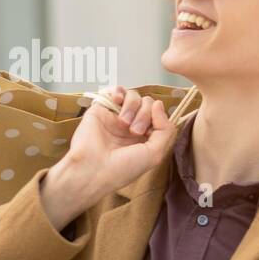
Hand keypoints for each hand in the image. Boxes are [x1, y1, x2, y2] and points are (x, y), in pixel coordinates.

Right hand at [41, 85, 175, 227]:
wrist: (93, 169)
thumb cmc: (123, 168)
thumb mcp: (155, 153)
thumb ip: (165, 129)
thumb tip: (159, 104)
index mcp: (146, 136)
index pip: (159, 116)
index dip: (159, 118)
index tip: (150, 131)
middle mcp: (132, 125)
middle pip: (148, 104)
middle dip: (145, 115)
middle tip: (134, 131)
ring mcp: (116, 116)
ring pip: (134, 96)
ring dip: (133, 107)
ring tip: (123, 123)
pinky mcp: (101, 109)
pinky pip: (115, 90)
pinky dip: (119, 91)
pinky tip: (118, 101)